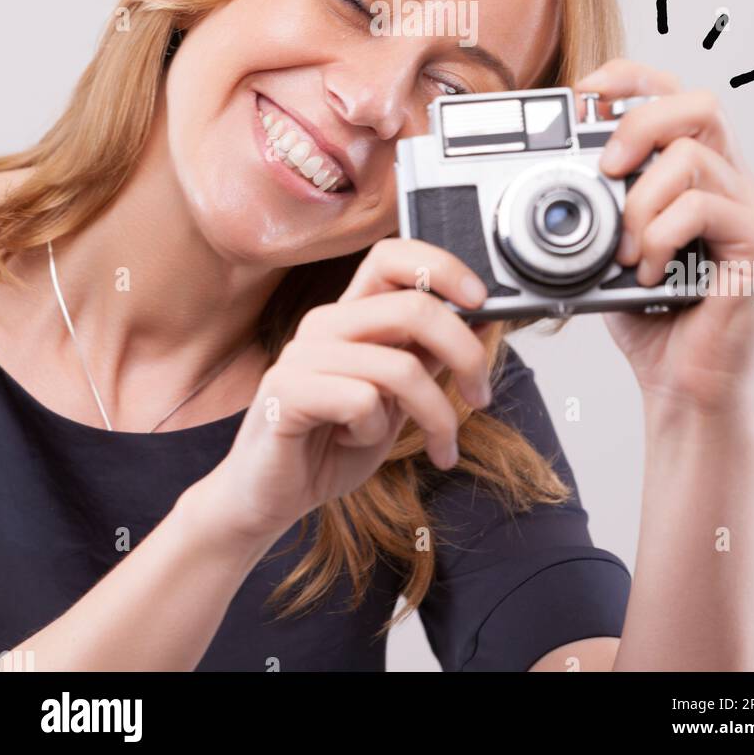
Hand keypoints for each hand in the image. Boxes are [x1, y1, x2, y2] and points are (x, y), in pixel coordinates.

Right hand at [202, 239, 491, 546]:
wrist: (271, 498)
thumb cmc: (332, 445)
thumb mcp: (398, 400)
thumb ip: (427, 358)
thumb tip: (481, 321)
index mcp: (351, 315)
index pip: (392, 256)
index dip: (442, 266)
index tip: (482, 301)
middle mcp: (324, 324)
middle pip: (413, 307)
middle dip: (465, 354)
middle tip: (482, 397)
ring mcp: (302, 355)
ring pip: (399, 366)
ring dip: (433, 415)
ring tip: (435, 446)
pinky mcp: (285, 391)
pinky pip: (360, 401)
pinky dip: (372, 432)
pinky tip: (352, 442)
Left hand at [574, 58, 753, 416]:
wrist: (681, 386)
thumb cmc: (647, 315)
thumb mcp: (607, 246)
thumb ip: (594, 205)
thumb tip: (544, 174)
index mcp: (697, 170)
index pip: (674, 93)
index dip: (631, 78)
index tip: (584, 93)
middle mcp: (731, 180)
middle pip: (700, 103)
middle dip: (641, 123)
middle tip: (606, 168)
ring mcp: (749, 210)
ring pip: (694, 156)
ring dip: (641, 200)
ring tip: (624, 248)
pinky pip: (703, 208)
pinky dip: (659, 235)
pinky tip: (646, 272)